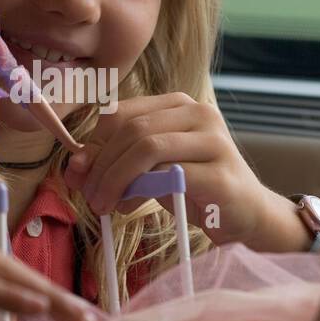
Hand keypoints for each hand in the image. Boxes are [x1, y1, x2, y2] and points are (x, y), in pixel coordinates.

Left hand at [61, 92, 308, 250]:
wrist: (247, 216)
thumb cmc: (194, 189)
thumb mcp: (147, 172)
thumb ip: (112, 164)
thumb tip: (72, 167)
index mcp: (179, 105)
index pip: (122, 113)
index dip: (94, 142)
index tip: (81, 173)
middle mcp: (199, 113)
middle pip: (132, 130)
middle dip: (101, 166)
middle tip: (90, 196)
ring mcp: (214, 141)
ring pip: (147, 147)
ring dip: (115, 178)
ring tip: (104, 204)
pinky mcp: (220, 174)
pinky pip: (168, 175)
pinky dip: (138, 191)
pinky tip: (128, 206)